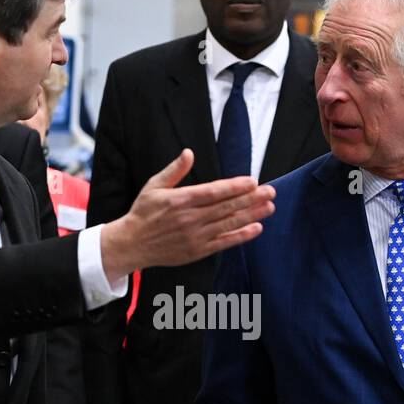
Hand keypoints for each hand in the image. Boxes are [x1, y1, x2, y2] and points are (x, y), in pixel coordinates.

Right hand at [100, 149, 274, 282]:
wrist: (131, 244)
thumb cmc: (143, 213)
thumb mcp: (153, 186)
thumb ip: (174, 170)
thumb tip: (189, 153)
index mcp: (181, 200)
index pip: (214, 192)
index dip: (235, 187)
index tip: (253, 181)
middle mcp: (190, 218)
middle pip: (227, 207)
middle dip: (251, 199)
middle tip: (271, 191)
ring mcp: (195, 236)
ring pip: (229, 224)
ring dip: (252, 215)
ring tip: (270, 207)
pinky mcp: (198, 251)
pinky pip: (224, 242)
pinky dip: (241, 236)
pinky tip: (256, 228)